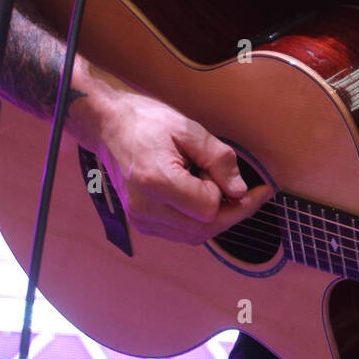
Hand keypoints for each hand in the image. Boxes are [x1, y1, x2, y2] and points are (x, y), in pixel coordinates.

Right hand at [91, 90, 271, 244]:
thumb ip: (219, 160)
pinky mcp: (142, 223)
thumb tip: (240, 191)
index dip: (228, 194)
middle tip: (248, 191)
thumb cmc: (147, 123)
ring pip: (195, 235)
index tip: (236, 178)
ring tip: (217, 187)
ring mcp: (141, 219)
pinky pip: (182, 233)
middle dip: (232, 211)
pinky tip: (202, 196)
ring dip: (216, 216)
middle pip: (205, 228)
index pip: (208, 208)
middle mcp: (145, 208)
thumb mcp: (189, 130)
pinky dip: (199, 219)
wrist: (110, 127)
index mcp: (156, 182)